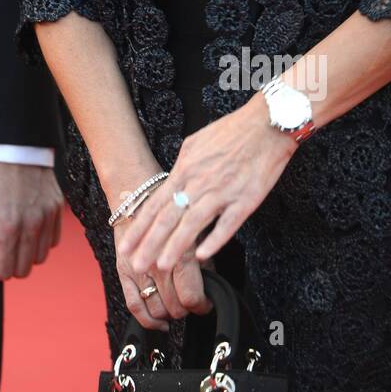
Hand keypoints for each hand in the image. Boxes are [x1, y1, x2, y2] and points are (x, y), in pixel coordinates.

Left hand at [0, 160, 62, 279]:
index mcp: (6, 226)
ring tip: (10, 235)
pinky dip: (40, 241)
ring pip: (40, 258)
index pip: (2, 272)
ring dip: (24, 254)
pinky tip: (26, 227)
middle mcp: (31, 225)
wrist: (9, 138)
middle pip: (22, 269)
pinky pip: (53, 240)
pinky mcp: (57, 207)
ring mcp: (47, 216)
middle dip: (6, 263)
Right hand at [115, 214, 215, 331]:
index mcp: (179, 254)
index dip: (203, 305)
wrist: (137, 194)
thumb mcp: (196, 230)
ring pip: (158, 310)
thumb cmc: (170, 211)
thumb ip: (204, 258)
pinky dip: (148, 320)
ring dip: (171, 313)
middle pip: (176, 307)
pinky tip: (160, 323)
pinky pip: (134, 305)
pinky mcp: (124, 271)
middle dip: (188, 308)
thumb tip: (212, 284)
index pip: (191, 297)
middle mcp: (157, 264)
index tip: (207, 302)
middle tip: (193, 300)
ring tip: (178, 304)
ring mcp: (139, 270)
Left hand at [116, 97, 295, 276]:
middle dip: (149, 244)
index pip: (154, 205)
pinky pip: (227, 224)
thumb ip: (182, 166)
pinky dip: (214, 240)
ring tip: (161, 267)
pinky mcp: (246, 200)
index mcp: (184, 170)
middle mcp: (198, 183)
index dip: (138, 228)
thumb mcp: (195, 143)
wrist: (266, 125)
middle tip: (135, 265)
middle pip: (168, 218)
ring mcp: (222, 192)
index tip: (125, 246)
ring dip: (175, 247)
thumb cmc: (232, 131)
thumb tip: (171, 182)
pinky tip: (202, 256)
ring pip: (192, 224)